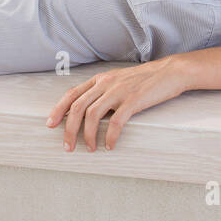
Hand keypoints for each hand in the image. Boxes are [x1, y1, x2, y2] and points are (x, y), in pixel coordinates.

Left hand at [46, 56, 189, 151]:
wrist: (170, 72)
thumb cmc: (145, 79)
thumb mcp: (118, 81)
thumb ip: (103, 92)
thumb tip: (88, 111)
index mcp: (100, 79)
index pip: (72, 94)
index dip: (58, 109)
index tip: (50, 124)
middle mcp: (106, 83)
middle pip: (78, 107)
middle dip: (69, 129)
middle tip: (67, 147)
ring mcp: (119, 91)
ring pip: (93, 115)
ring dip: (88, 135)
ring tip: (89, 149)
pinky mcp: (133, 100)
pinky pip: (116, 122)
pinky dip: (110, 136)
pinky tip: (109, 146)